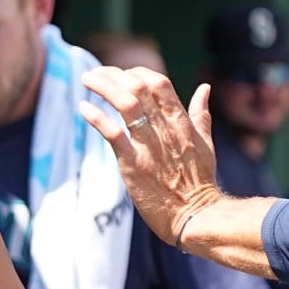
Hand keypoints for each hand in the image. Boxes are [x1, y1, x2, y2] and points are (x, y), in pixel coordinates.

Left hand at [78, 66, 224, 246]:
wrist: (196, 216)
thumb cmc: (200, 182)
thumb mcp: (205, 143)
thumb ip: (201, 114)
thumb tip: (204, 87)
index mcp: (181, 122)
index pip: (159, 83)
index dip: (137, 72)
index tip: (122, 73)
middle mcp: (165, 129)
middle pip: (137, 88)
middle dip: (113, 75)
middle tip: (95, 73)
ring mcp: (149, 146)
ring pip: (125, 104)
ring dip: (103, 87)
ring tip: (86, 79)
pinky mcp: (134, 165)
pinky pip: (113, 135)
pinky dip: (97, 118)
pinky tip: (83, 108)